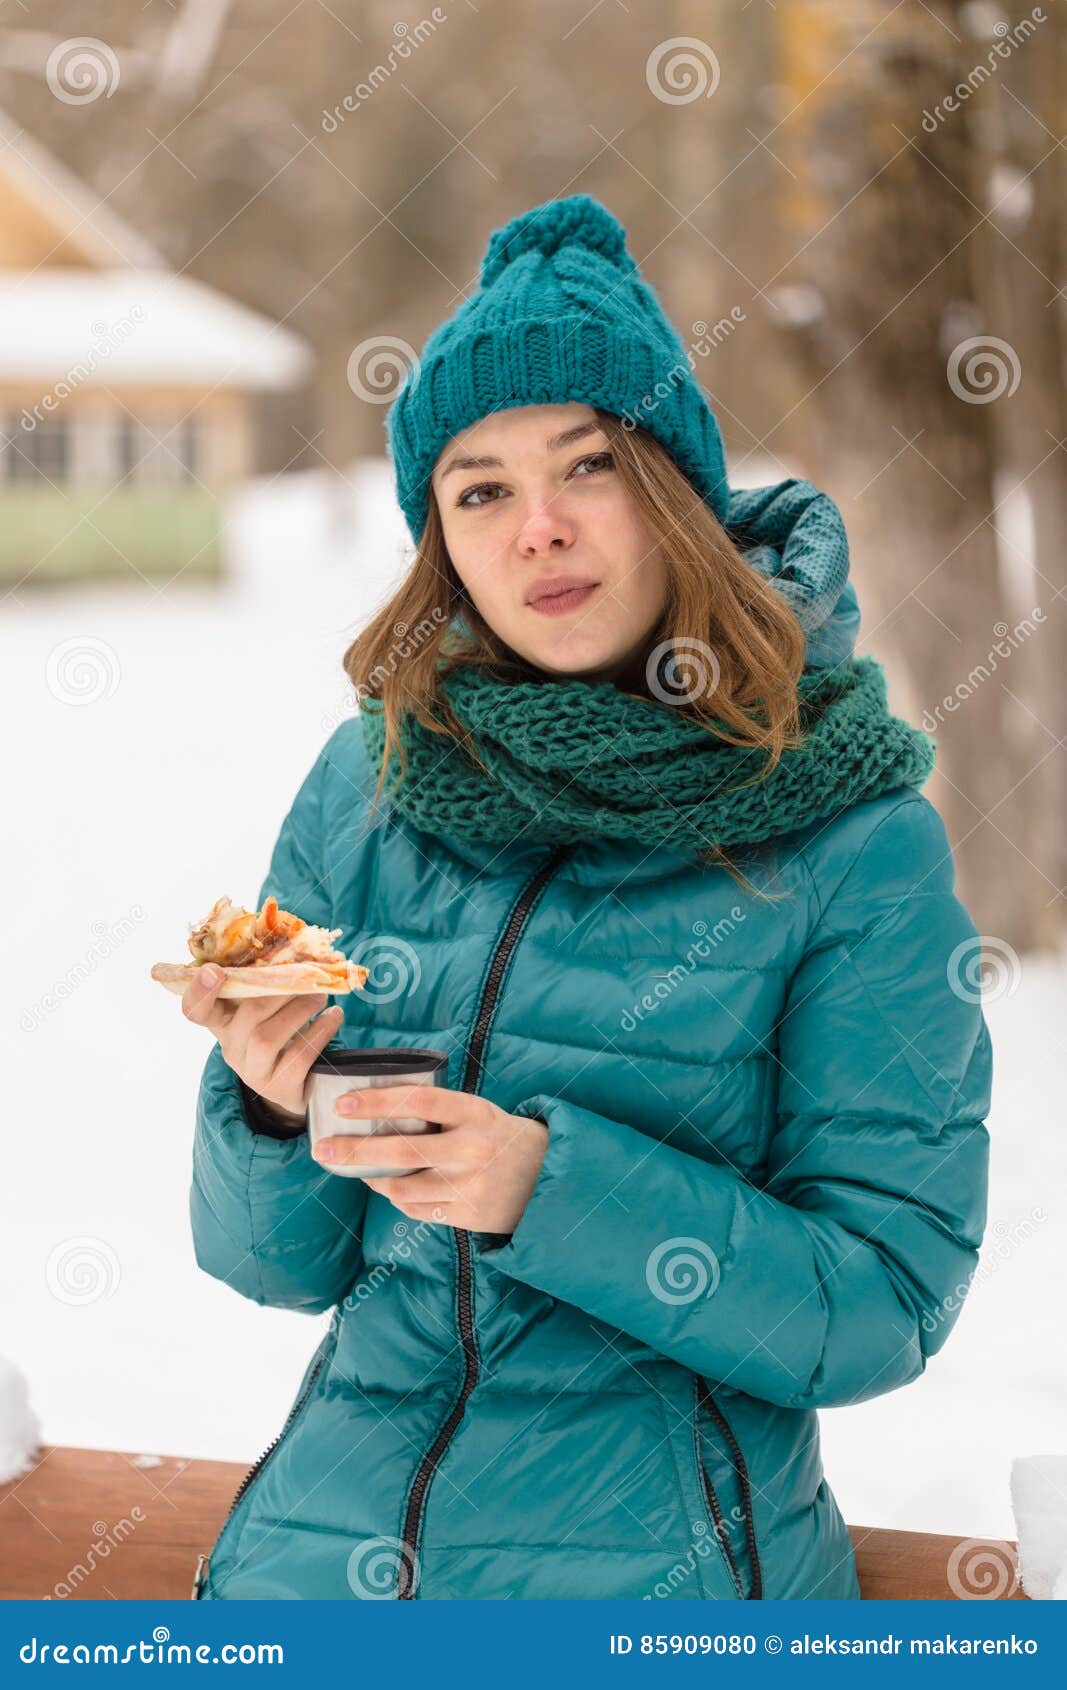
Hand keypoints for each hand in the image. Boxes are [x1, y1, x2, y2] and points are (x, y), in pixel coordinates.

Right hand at [181, 964, 342, 1122]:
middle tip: (305, 976)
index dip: (199, 990)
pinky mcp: (280, 1086)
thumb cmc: (275, 1031)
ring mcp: (253, 1071)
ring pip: (266, 1038)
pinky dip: (320, 1032)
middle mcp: (232, 1047)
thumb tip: (292, 947)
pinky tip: (333, 1017)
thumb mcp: (262, 1010)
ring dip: (299, 1010)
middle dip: (278, 991)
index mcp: (222, 1023)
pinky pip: (298, 1057)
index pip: (196, 1010)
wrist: (292, 1083)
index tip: (214, 970)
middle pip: (246, 1016)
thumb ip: (263, 984)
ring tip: (320, 996)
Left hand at [314, 1084, 547, 1232]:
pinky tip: (390, 1187)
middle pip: (402, 1151)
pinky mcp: (468, 1216)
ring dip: (372, 1179)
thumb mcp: (478, 1112)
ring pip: (402, 1187)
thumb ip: (438, 1113)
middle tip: (322, 1148)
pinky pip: (417, 1209)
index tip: (344, 1103)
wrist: (548, 1179)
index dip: (378, 1101)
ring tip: (356, 1169)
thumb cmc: (499, 1136)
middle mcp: (472, 1150)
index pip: (419, 1102)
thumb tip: (374, 1110)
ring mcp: (470, 1186)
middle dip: (355, 1150)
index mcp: (475, 1114)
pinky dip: (396, 1198)